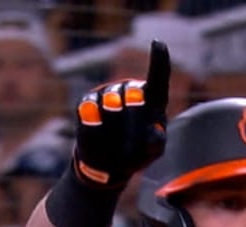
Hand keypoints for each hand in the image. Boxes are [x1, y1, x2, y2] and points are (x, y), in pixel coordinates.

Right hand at [71, 40, 169, 188]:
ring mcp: (107, 93)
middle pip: (133, 95)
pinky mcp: (86, 102)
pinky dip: (95, 133)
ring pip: (110, 104)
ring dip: (114, 132)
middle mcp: (130, 90)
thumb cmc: (136, 153)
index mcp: (152, 100)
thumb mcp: (152, 151)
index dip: (159, 61)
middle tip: (131, 151)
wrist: (106, 164)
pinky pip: (90, 113)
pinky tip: (100, 144)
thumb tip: (151, 135)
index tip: (158, 43)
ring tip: (117, 152)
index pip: (158, 78)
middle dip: (133, 124)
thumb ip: (155, 142)